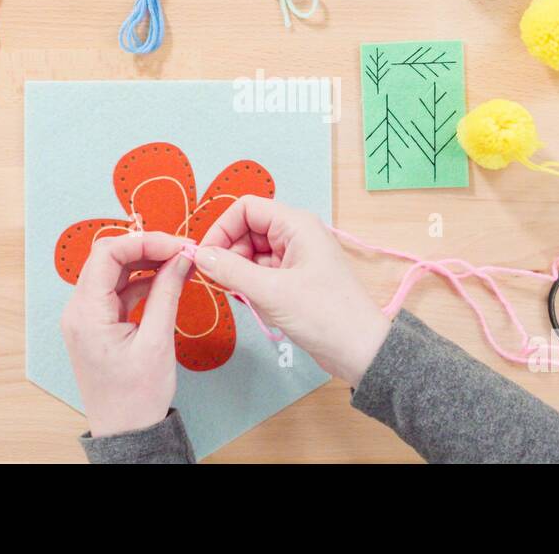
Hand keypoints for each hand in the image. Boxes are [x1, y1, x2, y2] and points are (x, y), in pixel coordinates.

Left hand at [60, 230, 193, 436]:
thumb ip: (167, 293)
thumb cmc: (137, 396)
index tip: (177, 245)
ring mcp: (86, 317)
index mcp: (86, 313)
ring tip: (179, 264)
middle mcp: (79, 310)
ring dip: (145, 263)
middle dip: (146, 248)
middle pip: (108, 259)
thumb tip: (181, 257)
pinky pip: (118, 291)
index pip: (108, 254)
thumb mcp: (157, 341)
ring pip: (114, 273)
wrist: (126, 432)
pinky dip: (142, 282)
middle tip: (182, 251)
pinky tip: (167, 281)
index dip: (144, 241)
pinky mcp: (98, 324)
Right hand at [195, 197, 390, 385]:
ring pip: (252, 256)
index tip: (205, 257)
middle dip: (231, 257)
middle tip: (225, 284)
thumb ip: (231, 270)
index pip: (246, 208)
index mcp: (295, 225)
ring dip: (244, 278)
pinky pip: (262, 276)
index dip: (222, 228)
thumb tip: (199, 255)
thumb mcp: (271, 292)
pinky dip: (256, 291)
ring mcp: (295, 258)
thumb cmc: (324, 314)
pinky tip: (266, 309)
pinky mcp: (294, 280)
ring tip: (255, 301)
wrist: (359, 349)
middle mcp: (295, 235)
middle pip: (247, 231)